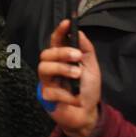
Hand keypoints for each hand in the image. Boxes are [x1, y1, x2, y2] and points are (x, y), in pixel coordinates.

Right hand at [37, 19, 101, 136]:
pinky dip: (67, 94)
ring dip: (62, 69)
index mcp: (62, 59)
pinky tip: (76, 98)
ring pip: (44, 68)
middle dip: (61, 52)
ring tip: (77, 75)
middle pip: (46, 54)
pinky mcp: (46, 97)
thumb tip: (80, 33)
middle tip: (77, 56)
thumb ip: (86, 50)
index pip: (56, 42)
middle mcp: (52, 68)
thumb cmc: (87, 89)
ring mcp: (47, 82)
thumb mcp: (92, 67)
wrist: (87, 113)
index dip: (59, 32)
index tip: (67, 23)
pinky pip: (51, 90)